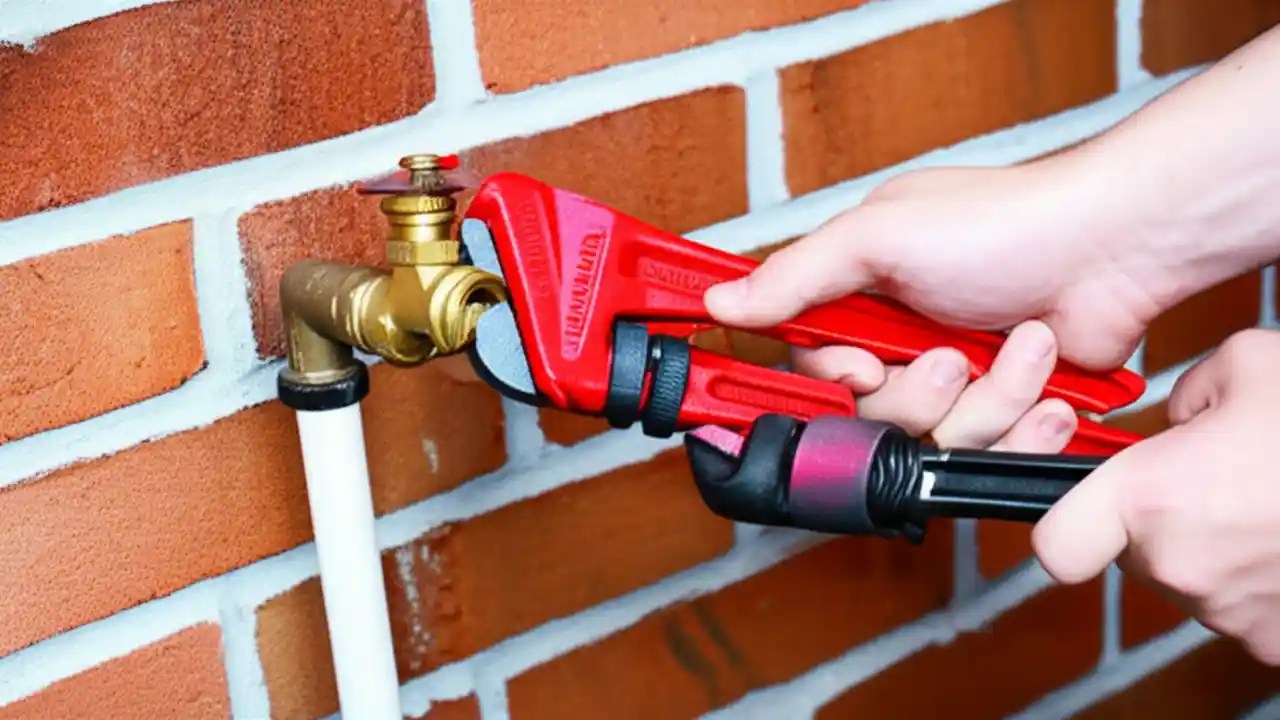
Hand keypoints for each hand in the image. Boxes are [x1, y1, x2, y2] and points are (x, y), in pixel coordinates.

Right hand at [705, 160, 1166, 448]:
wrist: (1113, 249)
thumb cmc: (1006, 224)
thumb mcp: (880, 234)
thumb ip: (796, 276)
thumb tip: (722, 302)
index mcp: (858, 295)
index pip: (809, 366)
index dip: (834, 382)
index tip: (865, 368)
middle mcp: (899, 341)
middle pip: (870, 419)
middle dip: (920, 396)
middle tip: (951, 358)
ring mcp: (952, 380)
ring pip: (934, 441)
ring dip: (989, 399)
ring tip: (1024, 347)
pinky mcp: (1003, 412)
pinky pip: (990, 454)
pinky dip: (1026, 426)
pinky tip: (1049, 389)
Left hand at [1034, 329, 1279, 664]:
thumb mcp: (1245, 363)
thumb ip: (1181, 395)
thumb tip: (1172, 423)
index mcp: (1151, 498)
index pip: (1056, 546)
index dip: (1064, 522)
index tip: (1083, 505)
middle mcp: (1180, 566)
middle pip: (1131, 554)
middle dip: (1159, 518)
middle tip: (1216, 480)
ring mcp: (1230, 613)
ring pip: (1189, 578)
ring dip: (1213, 545)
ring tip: (1266, 502)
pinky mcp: (1273, 642)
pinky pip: (1241, 606)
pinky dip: (1256, 577)